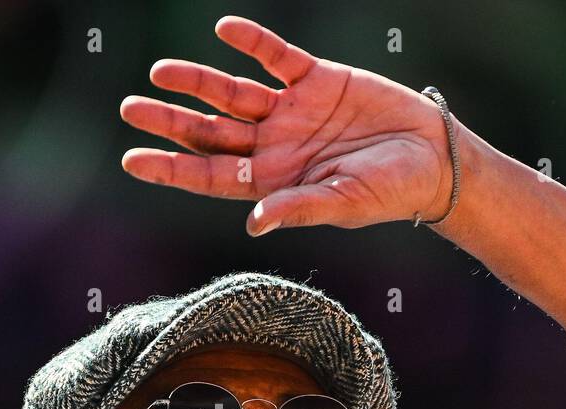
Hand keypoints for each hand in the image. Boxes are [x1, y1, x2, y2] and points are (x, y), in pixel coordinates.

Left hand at [119, 15, 456, 234]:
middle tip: (130, 108)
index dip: (171, 166)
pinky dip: (252, 43)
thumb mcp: (345, 203)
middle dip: (171, 120)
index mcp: (273, 181)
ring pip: (234, 93)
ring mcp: (293, 111)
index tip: (131, 159)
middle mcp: (275, 146)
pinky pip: (276, 57)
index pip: (211, 174)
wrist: (436, 159)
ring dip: (199, 81)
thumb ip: (299, 208)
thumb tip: (254, 222)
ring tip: (161, 71)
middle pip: (211, 131)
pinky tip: (225, 30)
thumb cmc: (392, 192)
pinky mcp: (318, 80)